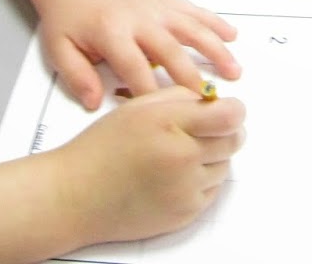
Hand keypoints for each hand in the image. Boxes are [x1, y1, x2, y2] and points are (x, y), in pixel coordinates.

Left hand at [34, 0, 240, 109]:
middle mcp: (139, 18)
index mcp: (111, 32)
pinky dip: (214, 22)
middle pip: (171, 51)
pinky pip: (194, 11)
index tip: (168, 118)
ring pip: (192, 28)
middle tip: (211, 104)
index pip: (137, 69)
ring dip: (215, 49)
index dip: (153, 95)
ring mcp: (156, 6)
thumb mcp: (58, 50)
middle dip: (191, 78)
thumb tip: (94, 103)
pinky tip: (232, 36)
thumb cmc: (67, 18)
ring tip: (235, 72)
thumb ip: (77, 76)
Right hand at [52, 86, 245, 244]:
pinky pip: (211, 191)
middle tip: (202, 131)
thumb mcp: (138, 106)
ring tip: (178, 155)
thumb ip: (180, 97)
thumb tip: (213, 101)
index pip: (230, 115)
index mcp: (170, 122)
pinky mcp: (185, 213)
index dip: (233, 110)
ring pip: (224, 166)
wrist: (76, 195)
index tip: (226, 110)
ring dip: (212, 158)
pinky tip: (173, 176)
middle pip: (234, 140)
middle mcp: (182, 155)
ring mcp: (185, 188)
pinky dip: (201, 182)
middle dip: (225, 132)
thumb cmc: (103, 148)